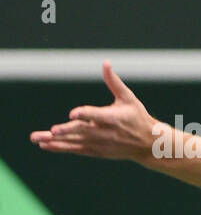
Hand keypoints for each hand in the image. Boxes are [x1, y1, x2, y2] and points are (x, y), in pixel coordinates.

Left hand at [30, 61, 159, 162]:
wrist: (149, 144)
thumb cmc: (138, 117)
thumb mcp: (129, 98)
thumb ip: (114, 82)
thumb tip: (105, 63)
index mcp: (114, 118)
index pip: (96, 115)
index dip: (84, 114)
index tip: (72, 114)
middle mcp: (105, 132)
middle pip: (83, 131)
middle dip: (67, 131)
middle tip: (53, 130)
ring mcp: (100, 143)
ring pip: (75, 142)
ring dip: (56, 141)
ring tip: (37, 139)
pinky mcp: (97, 151)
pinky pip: (75, 150)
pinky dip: (60, 148)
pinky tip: (45, 145)